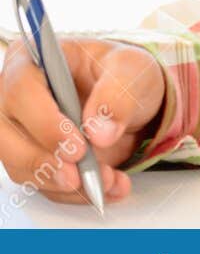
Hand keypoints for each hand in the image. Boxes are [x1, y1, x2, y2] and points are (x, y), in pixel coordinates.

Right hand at [0, 37, 165, 206]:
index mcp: (34, 61)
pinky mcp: (32, 156)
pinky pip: (41, 182)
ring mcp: (19, 129)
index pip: (21, 89)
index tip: (77, 146)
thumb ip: (118, 94)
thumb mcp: (133, 70)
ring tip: (106, 181)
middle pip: (6, 134)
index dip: (44, 121)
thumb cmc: (124, 73)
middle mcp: (15, 95)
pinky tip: (107, 187)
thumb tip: (99, 133)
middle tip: (81, 176)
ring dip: (62, 182)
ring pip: (20, 164)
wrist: (132, 98)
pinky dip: (73, 192)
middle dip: (44, 161)